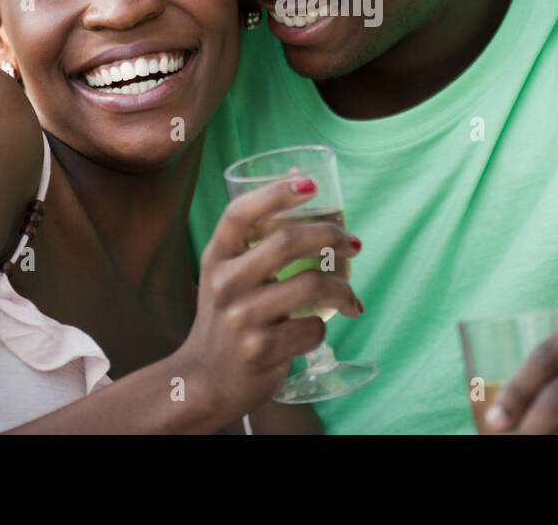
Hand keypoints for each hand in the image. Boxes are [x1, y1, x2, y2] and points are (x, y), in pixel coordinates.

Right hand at [176, 175, 362, 422]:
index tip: (311, 186)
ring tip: (351, 298)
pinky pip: (311, 328)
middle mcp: (223, 283)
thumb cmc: (228, 316)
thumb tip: (299, 176)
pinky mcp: (258, 350)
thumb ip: (258, 233)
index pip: (240, 213)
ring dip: (342, 290)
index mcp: (216, 257)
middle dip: (331, 236)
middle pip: (287, 242)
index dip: (275, 194)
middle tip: (354, 243)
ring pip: (310, 285)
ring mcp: (240, 318)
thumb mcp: (230, 272)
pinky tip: (316, 330)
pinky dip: (322, 327)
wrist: (203, 381)